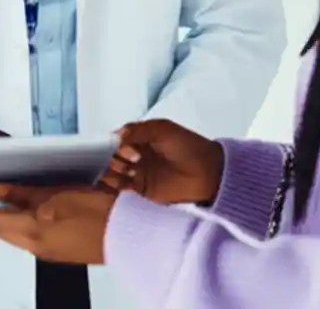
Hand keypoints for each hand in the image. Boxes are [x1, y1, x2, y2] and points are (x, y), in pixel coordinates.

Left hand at [0, 182, 115, 264]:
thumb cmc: (101, 214)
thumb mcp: (57, 196)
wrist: (130, 238)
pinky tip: (7, 218)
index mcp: (32, 230)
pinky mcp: (55, 250)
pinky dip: (8, 226)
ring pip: (6, 232)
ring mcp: (44, 249)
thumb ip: (24, 195)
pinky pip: (22, 236)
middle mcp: (34, 243)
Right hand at [102, 119, 223, 205]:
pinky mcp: (139, 189)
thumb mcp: (163, 130)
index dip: (112, 142)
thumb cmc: (188, 146)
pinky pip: (119, 186)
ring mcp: (136, 171)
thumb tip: (116, 134)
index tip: (114, 145)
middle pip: (111, 154)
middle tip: (128, 159)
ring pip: (112, 170)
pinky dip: (111, 184)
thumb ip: (139, 130)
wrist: (209, 173)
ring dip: (110, 170)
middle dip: (111, 156)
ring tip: (124, 170)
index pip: (116, 138)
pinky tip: (110, 181)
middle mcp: (134, 153)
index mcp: (139, 137)